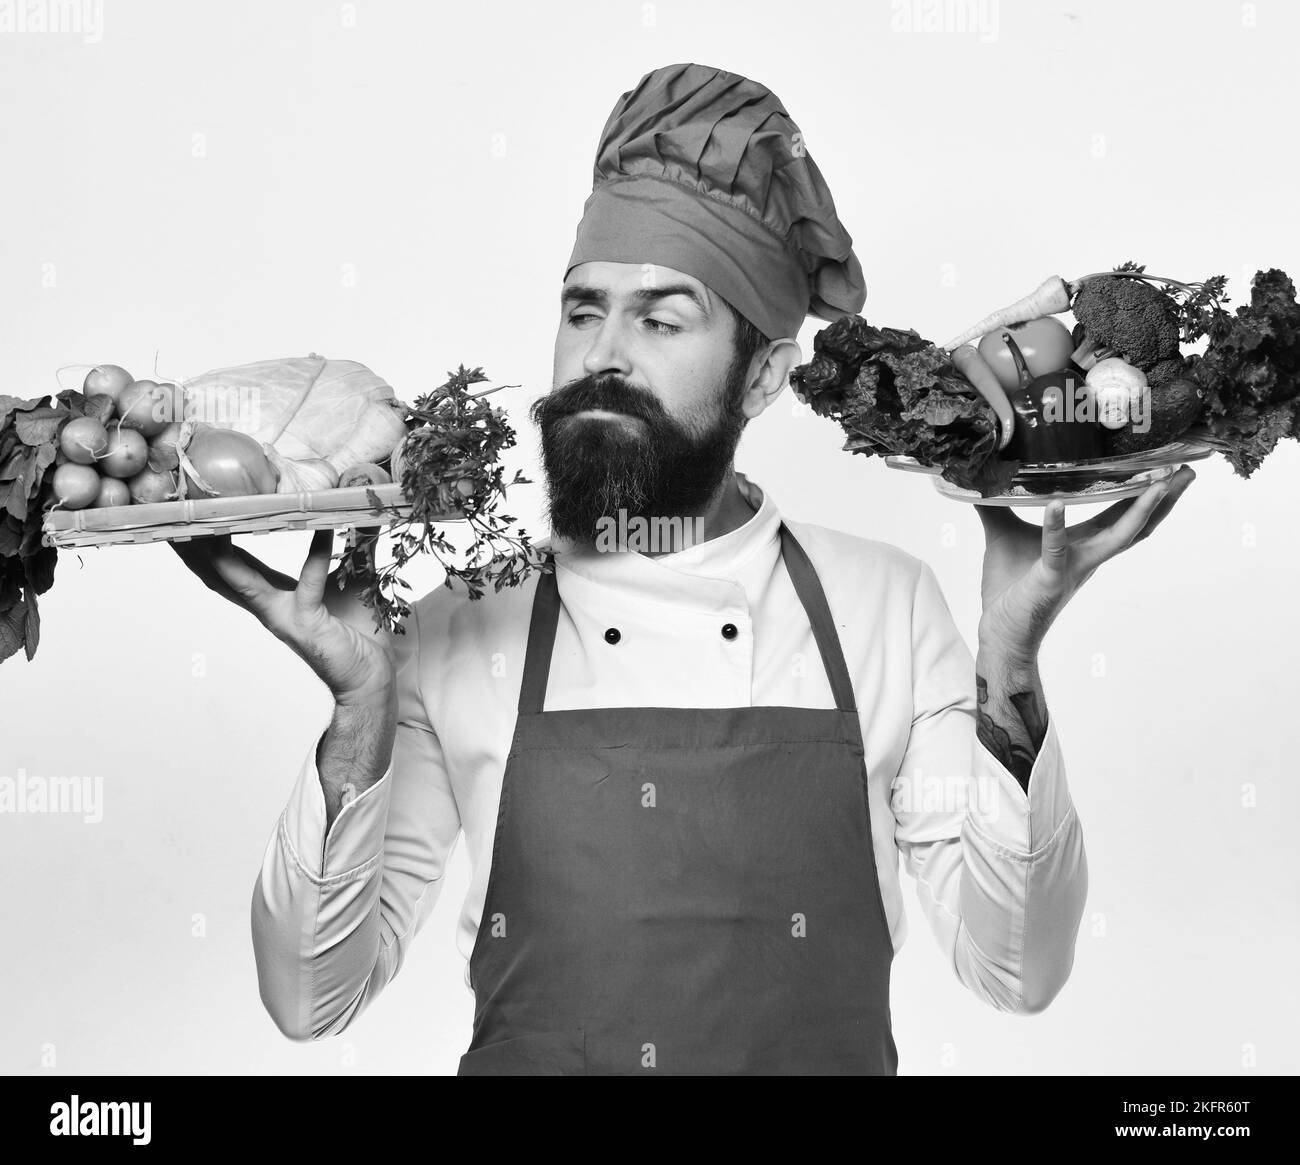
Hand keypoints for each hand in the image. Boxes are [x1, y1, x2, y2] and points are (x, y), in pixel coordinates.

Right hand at [170, 528, 394, 702]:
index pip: (230, 562)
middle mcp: (269, 605)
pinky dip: (316, 553)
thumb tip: (363, 509)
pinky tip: (323, 528)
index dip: (207, 540)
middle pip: (218, 572)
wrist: (371, 676)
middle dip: (193, 546)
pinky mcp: (307, 623)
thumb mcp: (355, 576)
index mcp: (274, 593)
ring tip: (210, 522)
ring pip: (241, 581)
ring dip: (221, 554)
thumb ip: (355, 544)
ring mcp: (283, 616)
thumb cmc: (358, 630)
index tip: (191, 512)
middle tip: (172, 514)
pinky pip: (309, 583)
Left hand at [975, 465, 1196, 659]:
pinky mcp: (1050, 579)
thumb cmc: (1009, 586)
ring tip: (1158, 483)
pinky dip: (1055, 527)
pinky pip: (1055, 550)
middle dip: (1164, 498)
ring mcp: (1074, 568)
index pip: (1122, 514)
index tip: (1166, 465)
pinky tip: (1056, 504)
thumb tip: (984, 476)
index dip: (1146, 492)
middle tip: (1186, 470)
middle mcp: (1088, 555)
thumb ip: (999, 505)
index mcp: (1083, 543)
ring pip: (1118, 537)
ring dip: (1140, 510)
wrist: (999, 630)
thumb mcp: (1003, 535)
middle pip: (1137, 524)